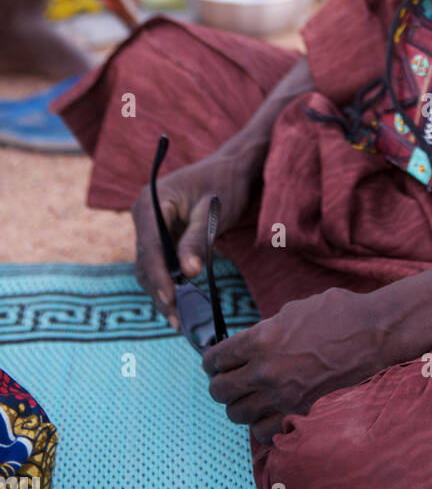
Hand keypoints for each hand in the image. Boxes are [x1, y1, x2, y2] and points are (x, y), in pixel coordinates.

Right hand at [131, 149, 255, 328]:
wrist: (232, 168)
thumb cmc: (225, 183)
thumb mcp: (213, 212)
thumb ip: (197, 241)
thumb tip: (188, 273)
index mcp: (152, 202)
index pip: (149, 246)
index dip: (159, 275)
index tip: (171, 299)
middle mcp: (144, 214)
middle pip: (145, 261)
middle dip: (160, 291)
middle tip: (178, 320)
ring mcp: (150, 226)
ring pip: (149, 267)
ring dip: (162, 292)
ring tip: (180, 320)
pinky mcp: (160, 236)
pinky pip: (159, 264)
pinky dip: (169, 283)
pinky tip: (182, 304)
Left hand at [202, 287, 384, 442]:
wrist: (372, 332)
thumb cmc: (337, 312)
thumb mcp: (292, 309)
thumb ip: (265, 329)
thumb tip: (249, 343)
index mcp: (260, 339)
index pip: (215, 359)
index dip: (212, 360)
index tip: (216, 361)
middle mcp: (265, 371)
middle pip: (219, 390)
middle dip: (221, 383)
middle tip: (230, 377)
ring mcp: (282, 395)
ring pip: (237, 414)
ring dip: (240, 404)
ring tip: (250, 395)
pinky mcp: (300, 411)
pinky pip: (265, 431)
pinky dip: (262, 424)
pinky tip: (270, 410)